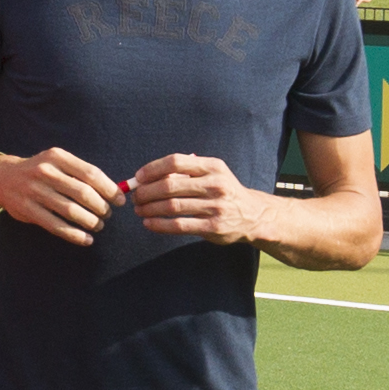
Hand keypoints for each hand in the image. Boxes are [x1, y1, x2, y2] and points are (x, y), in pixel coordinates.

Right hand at [0, 145, 123, 244]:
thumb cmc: (39, 171)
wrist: (2, 177)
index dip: (109, 189)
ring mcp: (35, 191)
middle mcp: (45, 171)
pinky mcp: (28, 210)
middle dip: (101, 207)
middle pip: (83, 193)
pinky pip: (56, 226)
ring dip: (90, 222)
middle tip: (107, 215)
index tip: (120, 200)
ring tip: (98, 226)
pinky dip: (75, 235)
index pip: (91, 173)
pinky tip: (86, 239)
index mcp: (57, 157)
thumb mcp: (57, 162)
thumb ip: (81, 173)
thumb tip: (113, 190)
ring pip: (71, 211)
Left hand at [131, 152, 275, 245]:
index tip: (139, 177)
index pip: (176, 162)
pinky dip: (160, 225)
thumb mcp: (213, 175)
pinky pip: (179, 225)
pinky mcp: (212, 227)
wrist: (252, 215)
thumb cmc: (224, 192)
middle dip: (147, 192)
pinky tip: (149, 223)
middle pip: (170, 186)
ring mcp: (215, 207)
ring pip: (172, 206)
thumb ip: (187, 173)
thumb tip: (150, 178)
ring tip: (139, 210)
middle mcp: (215, 185)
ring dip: (150, 209)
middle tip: (135, 197)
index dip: (153, 169)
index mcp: (213, 167)